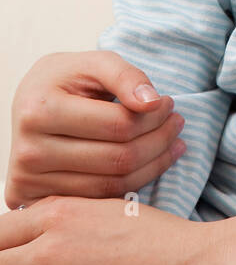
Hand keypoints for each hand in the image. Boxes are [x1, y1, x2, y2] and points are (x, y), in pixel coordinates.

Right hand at [5, 51, 184, 206]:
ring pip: (111, 185)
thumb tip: (152, 103)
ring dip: (154, 164)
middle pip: (117, 159)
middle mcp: (29, 152)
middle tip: (178, 123)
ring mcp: (30, 182)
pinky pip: (98, 201)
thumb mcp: (94, 63)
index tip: (169, 103)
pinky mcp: (35, 200)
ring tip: (173, 143)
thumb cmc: (67, 80)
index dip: (154, 116)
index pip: (117, 125)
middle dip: (160, 140)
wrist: (31, 103)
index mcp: (40, 111)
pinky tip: (151, 164)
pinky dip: (133, 184)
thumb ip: (125, 76)